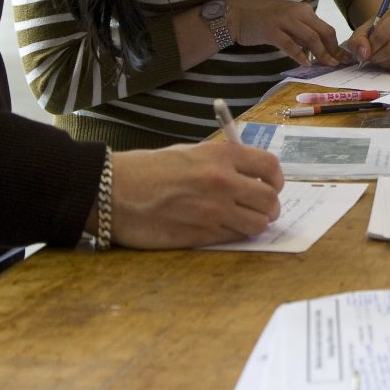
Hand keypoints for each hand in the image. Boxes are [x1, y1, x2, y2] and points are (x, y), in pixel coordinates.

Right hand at [108, 142, 284, 247]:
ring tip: (245, 221)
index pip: (270, 167)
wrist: (114, 191)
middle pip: (270, 199)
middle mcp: (223, 182)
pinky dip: (236, 235)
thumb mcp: (190, 152)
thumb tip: (250, 176)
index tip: (272, 185)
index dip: (275, 179)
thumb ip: (223, 163)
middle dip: (271, 206)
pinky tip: (224, 229)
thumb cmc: (148, 169)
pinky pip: (235, 237)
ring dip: (256, 223)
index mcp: (221, 156)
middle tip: (261, 208)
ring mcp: (214, 211)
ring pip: (258, 223)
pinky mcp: (202, 236)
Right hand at [229, 0, 343, 66]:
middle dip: (333, 50)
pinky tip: (306, 63)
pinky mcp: (271, 30)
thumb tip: (319, 49)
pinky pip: (290, 44)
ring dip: (321, 54)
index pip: (326, 28)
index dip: (336, 45)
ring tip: (327, 65)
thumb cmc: (262, 19)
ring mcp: (284, 20)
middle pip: (323, 32)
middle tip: (337, 64)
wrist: (236, 15)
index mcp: (303, 10)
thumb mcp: (287, 21)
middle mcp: (297, 12)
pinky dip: (300, 55)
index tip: (342, 58)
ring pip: (311, 38)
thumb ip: (302, 32)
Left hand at [345, 4, 389, 69]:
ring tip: (378, 59)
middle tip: (370, 59)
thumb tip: (364, 54)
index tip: (364, 53)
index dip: (370, 48)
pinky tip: (388, 61)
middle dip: (377, 57)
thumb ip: (358, 41)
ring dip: (384, 63)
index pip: (382, 35)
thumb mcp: (363, 31)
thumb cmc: (376, 29)